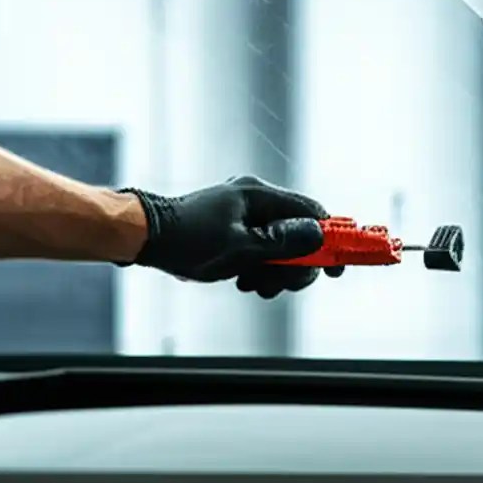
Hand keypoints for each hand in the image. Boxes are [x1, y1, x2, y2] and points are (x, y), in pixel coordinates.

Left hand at [121, 176, 342, 297]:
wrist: (145, 237)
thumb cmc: (188, 240)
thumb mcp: (241, 248)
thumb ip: (282, 243)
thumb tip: (317, 236)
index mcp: (259, 195)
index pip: (312, 212)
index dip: (330, 240)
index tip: (337, 266)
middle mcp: (255, 198)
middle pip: (298, 233)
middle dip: (294, 265)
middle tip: (278, 286)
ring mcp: (243, 211)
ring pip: (278, 245)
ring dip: (273, 271)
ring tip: (251, 285)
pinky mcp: (232, 225)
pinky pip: (260, 246)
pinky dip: (258, 266)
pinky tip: (242, 279)